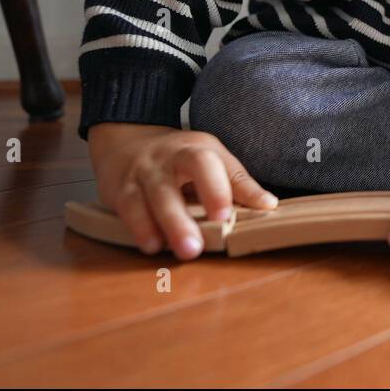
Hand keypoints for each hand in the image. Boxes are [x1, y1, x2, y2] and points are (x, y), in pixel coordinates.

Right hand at [86, 122, 277, 259]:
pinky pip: (129, 209)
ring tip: (181, 251)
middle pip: (174, 185)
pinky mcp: (120, 190)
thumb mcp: (212, 158)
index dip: (217, 190)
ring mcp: (142, 174)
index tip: (226, 215)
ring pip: (151, 199)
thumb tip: (269, 205)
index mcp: (195, 150)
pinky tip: (151, 246)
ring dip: (165, 227)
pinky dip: (139, 228)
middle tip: (198, 246)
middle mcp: (166, 160)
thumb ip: (238, 183)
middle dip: (183, 218)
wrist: (128, 139)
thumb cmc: (180, 156)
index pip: (207, 165)